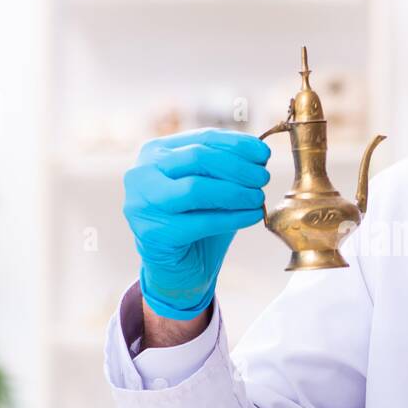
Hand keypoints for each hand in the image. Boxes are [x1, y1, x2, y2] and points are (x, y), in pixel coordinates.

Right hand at [123, 129, 270, 320]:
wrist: (176, 269)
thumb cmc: (195, 221)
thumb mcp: (211, 187)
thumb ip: (227, 168)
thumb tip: (260, 154)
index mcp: (155, 152)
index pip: (202, 138)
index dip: (238, 144)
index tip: (265, 154)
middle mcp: (142, 173)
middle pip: (199, 158)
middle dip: (238, 167)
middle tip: (263, 178)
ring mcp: (142, 203)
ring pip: (196, 188)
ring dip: (235, 192)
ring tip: (258, 198)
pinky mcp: (153, 233)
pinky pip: (201, 221)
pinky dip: (233, 218)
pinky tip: (253, 216)